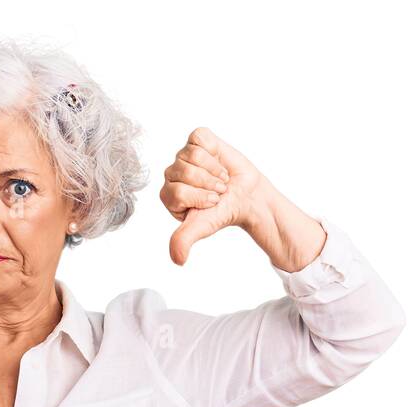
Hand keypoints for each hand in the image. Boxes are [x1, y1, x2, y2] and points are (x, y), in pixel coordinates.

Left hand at [160, 126, 266, 265]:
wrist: (246, 196)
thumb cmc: (222, 212)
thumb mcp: (201, 228)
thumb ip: (183, 240)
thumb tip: (178, 260)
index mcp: (168, 196)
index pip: (178, 192)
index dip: (201, 198)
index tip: (212, 203)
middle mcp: (172, 175)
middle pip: (184, 172)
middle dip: (209, 184)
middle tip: (218, 191)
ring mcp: (183, 157)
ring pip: (192, 155)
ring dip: (214, 169)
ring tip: (219, 178)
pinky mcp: (196, 140)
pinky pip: (199, 139)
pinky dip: (214, 151)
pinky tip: (217, 161)